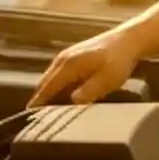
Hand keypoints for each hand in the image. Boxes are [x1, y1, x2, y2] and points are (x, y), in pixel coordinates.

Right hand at [27, 29, 143, 106]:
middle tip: (35, 119)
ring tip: (44, 110)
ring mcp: (67, 56)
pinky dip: (55, 85)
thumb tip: (72, 102)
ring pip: (51, 78)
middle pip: (45, 83)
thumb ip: (89, 91)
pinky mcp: (74, 56)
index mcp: (68, 65)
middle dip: (39, 99)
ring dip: (46, 92)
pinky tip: (60, 96)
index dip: (38, 103)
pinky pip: (58, 74)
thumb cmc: (119, 61)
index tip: (29, 117)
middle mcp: (63, 59)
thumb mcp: (107, 80)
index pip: (47, 88)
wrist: (129, 40)